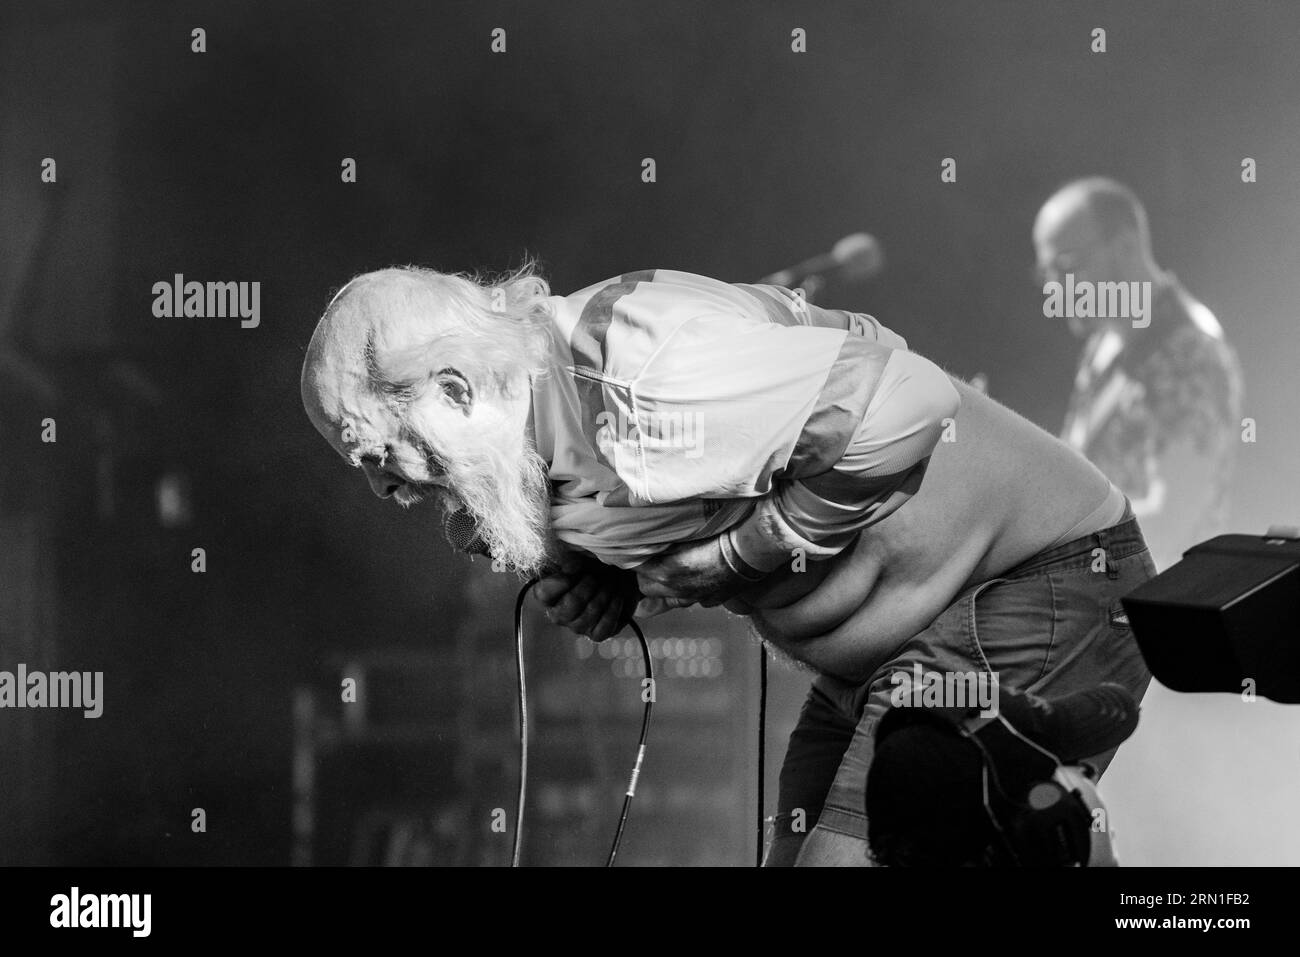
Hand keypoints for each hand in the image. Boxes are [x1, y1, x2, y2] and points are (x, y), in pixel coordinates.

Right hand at [531, 550, 641, 640]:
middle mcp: (559, 613)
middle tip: (597, 576)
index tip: (573, 570)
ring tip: (610, 583)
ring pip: (587, 618)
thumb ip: (571, 559)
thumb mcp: (582, 556)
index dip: (558, 583)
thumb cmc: (596, 563)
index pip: (542, 594)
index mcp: (549, 593)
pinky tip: (617, 597)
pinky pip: (603, 629)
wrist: (622, 574)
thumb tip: (569, 569)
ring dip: (603, 596)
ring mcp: (578, 626)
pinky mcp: (597, 634)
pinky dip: (613, 610)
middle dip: (587, 588)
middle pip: (568, 608)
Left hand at [635, 535, 752, 606]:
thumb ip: (663, 542)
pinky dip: (683, 592)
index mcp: (667, 572)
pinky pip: (687, 600)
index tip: (634, 550)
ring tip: (665, 571)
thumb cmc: (718, 537)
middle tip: (648, 560)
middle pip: (645, 588)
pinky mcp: (709, 601)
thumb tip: (648, 542)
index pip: (636, 570)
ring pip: (664, 599)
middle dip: (643, 576)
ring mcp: (693, 598)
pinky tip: (689, 580)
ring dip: (661, 587)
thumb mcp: (685, 536)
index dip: (634, 559)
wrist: (749, 551)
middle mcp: (676, 590)